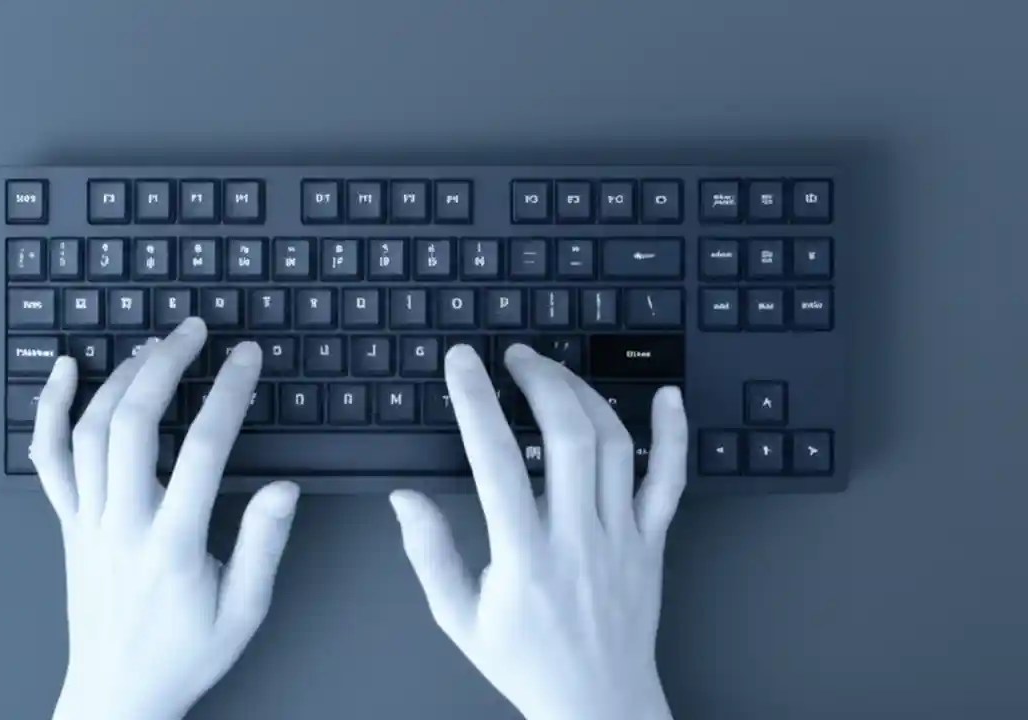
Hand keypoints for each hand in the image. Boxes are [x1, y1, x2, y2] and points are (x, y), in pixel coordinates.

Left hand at [29, 318, 299, 719]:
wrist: (116, 693)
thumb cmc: (183, 655)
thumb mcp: (243, 611)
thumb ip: (261, 546)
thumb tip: (284, 490)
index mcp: (172, 545)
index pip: (205, 449)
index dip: (229, 392)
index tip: (246, 357)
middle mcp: (122, 523)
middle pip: (134, 422)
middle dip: (167, 363)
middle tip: (194, 330)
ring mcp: (87, 520)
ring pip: (91, 430)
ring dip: (122, 377)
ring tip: (154, 346)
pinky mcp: (67, 523)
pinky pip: (49, 457)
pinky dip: (51, 407)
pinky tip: (66, 370)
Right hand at [389, 343, 686, 719]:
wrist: (598, 705)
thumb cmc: (526, 662)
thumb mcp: (458, 617)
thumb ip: (429, 553)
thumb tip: (404, 498)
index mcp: (523, 556)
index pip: (495, 459)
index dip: (475, 400)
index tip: (462, 364)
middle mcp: (577, 538)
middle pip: (567, 435)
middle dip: (538, 380)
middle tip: (513, 356)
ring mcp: (621, 537)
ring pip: (615, 445)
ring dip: (583, 394)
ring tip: (553, 372)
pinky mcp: (651, 542)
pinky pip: (670, 480)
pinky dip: (674, 433)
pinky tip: (666, 396)